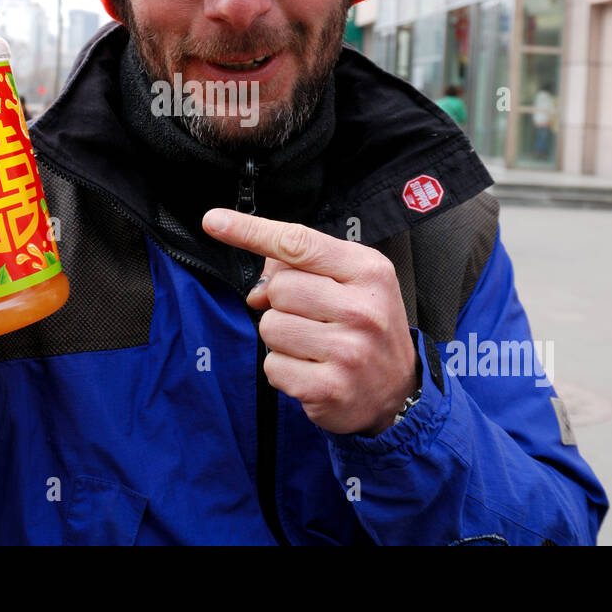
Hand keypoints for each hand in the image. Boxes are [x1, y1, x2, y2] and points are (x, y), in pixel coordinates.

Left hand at [201, 208, 419, 436]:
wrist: (397, 391)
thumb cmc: (366, 326)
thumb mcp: (351, 282)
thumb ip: (304, 266)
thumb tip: (258, 286)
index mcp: (368, 271)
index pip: (299, 243)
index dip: (251, 231)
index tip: (214, 220)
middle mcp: (363, 309)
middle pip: (279, 287)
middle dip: (281, 302)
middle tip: (311, 318)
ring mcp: (348, 351)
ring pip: (270, 327)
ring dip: (281, 337)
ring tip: (313, 345)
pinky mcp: (329, 388)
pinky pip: (272, 366)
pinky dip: (283, 369)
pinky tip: (311, 370)